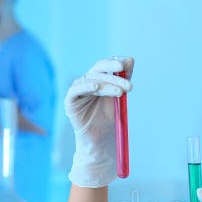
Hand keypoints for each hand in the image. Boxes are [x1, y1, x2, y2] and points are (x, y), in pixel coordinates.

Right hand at [65, 57, 132, 187]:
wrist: (101, 142)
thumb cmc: (110, 120)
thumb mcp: (120, 97)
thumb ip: (124, 79)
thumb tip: (130, 58)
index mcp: (99, 79)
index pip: (106, 65)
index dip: (116, 63)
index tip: (128, 64)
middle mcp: (87, 82)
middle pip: (98, 70)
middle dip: (114, 74)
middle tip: (129, 84)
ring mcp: (78, 91)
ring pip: (91, 80)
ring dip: (107, 84)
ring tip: (121, 92)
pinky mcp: (70, 101)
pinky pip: (76, 90)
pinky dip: (86, 86)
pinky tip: (97, 87)